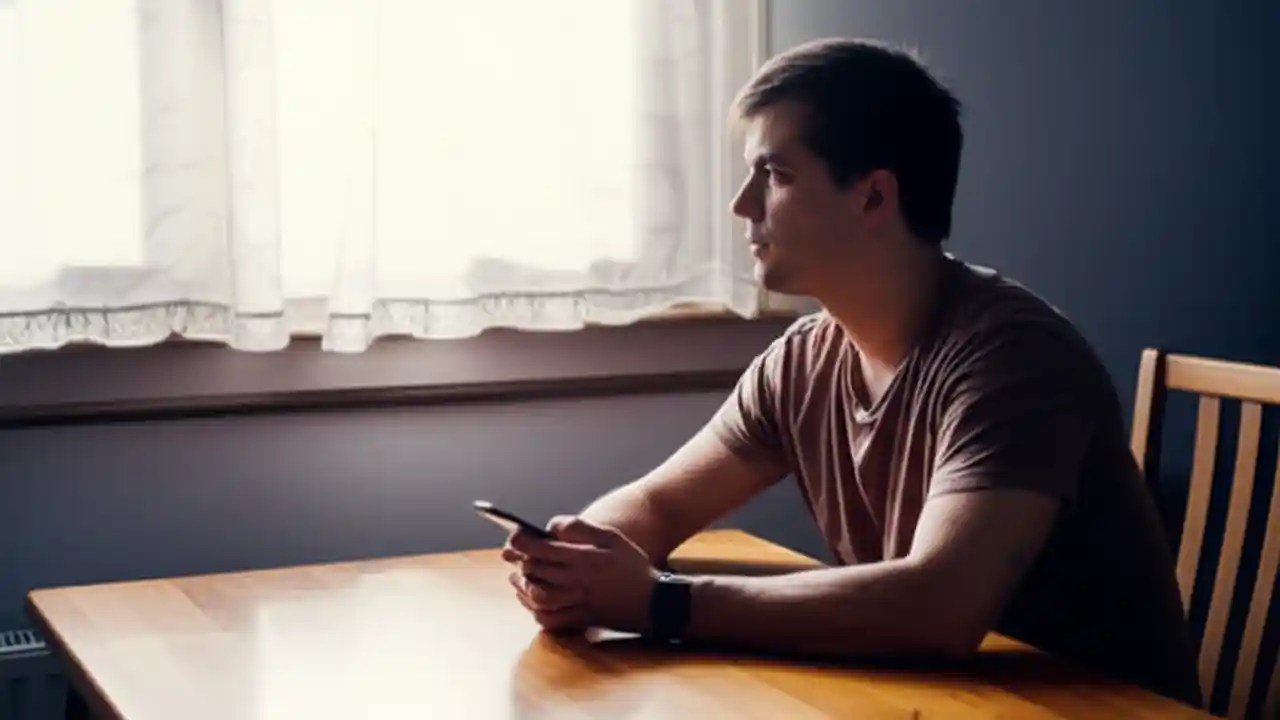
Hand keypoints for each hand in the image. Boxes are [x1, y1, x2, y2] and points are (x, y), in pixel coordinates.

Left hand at [504, 516, 658, 633]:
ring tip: (519, 577)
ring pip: (538, 597)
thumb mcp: (612, 537)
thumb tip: (550, 526)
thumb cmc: (631, 565)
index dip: (521, 542)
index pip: (540, 549)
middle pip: (534, 572)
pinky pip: (549, 620)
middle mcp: (576, 582)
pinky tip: (533, 600)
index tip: (514, 537)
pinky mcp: (579, 620)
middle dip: (521, 562)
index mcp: (582, 558)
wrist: (653, 601)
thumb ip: (579, 528)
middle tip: (518, 556)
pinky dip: (535, 611)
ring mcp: (576, 603)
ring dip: (523, 587)